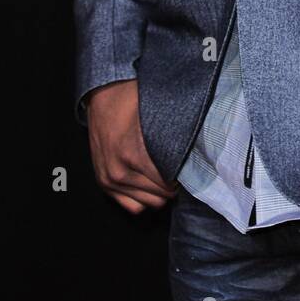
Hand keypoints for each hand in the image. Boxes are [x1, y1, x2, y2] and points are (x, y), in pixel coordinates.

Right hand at [86, 79, 178, 214]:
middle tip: (179, 171)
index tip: (186, 168)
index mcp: (132, 155)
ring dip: (159, 192)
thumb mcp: (156, 110)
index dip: (181, 176)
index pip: (167, 183)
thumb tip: (198, 147)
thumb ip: (175, 132)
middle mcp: (119, 172)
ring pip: (147, 204)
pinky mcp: (103, 183)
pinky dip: (143, 198)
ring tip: (166, 176)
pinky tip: (150, 184)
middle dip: (172, 185)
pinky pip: (131, 206)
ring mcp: (109, 180)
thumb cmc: (130, 98)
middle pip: (159, 196)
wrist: (101, 94)